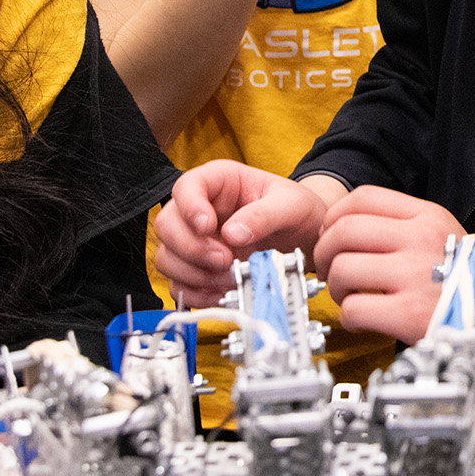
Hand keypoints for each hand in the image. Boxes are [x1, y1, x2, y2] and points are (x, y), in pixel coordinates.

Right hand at [155, 160, 339, 303]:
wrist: (307, 237)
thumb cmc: (297, 211)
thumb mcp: (291, 205)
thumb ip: (264, 215)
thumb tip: (233, 234)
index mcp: (219, 182)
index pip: (186, 186)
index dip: (189, 207)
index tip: (207, 226)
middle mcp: (200, 210)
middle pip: (167, 225)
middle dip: (191, 247)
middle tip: (224, 259)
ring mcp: (196, 241)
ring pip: (167, 256)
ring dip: (193, 273)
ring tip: (229, 277)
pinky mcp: (199, 269)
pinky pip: (180, 284)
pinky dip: (196, 293)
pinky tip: (222, 292)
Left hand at [314, 187, 466, 342]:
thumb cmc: (467, 279)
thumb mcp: (445, 235)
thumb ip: (404, 226)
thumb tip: (348, 229)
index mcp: (427, 217)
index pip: (363, 198)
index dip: (334, 216)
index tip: (330, 234)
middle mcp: (420, 240)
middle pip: (344, 230)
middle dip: (324, 252)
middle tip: (328, 269)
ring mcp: (414, 276)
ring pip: (342, 268)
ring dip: (335, 286)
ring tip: (348, 295)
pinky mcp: (408, 314)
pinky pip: (353, 308)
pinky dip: (348, 317)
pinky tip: (360, 319)